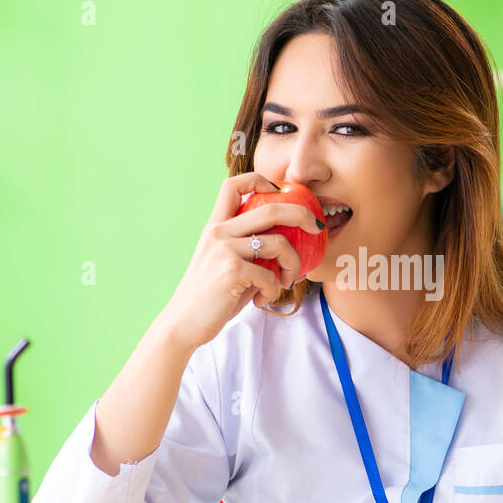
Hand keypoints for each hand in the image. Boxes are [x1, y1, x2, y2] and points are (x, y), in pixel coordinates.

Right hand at [162, 172, 324, 349]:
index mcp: (215, 226)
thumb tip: (289, 244)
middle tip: (317, 227)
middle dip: (302, 214)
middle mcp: (219, 232)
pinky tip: (261, 300)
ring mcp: (225, 250)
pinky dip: (273, 291)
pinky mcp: (232, 271)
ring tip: (286, 282)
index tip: (281, 191)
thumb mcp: (226, 263)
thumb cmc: (211, 296)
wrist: (184, 324)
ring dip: (293, 266)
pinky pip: (271, 276)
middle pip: (271, 208)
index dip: (260, 179)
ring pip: (279, 244)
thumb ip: (248, 249)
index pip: (233, 185)